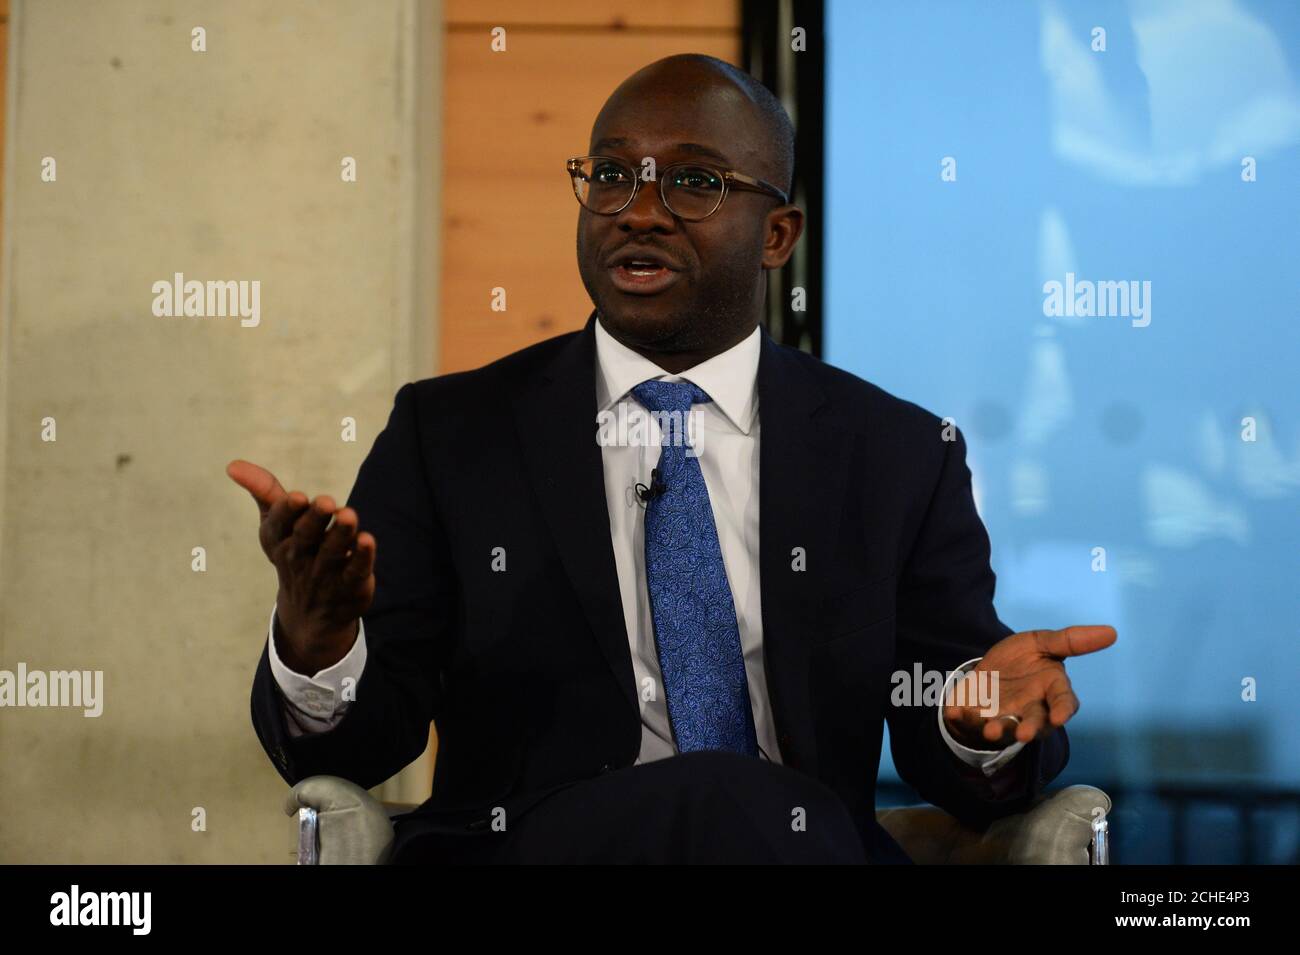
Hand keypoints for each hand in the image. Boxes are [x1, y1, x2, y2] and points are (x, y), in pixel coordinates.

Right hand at [226, 459, 375, 673]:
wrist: (310, 612)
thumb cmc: (294, 550)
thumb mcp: (276, 522)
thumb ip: (264, 491)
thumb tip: (232, 465)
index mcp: (279, 539)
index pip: (279, 523)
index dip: (287, 510)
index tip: (297, 496)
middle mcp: (298, 557)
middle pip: (305, 536)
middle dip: (314, 519)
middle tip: (327, 501)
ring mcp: (323, 574)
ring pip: (332, 552)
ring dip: (341, 533)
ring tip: (350, 514)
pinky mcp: (349, 585)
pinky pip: (355, 571)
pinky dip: (361, 557)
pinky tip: (367, 540)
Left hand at [942, 625, 1115, 749]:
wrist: (990, 668)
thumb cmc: (1024, 658)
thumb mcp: (1043, 642)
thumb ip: (1071, 641)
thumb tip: (1112, 632)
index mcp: (1050, 690)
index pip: (1063, 703)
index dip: (1063, 711)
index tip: (1060, 718)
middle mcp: (1029, 708)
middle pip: (1033, 723)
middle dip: (1028, 729)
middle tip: (1023, 734)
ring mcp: (1003, 715)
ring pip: (1003, 728)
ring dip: (997, 729)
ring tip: (989, 729)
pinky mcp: (976, 716)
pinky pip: (967, 719)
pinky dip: (961, 716)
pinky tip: (953, 711)